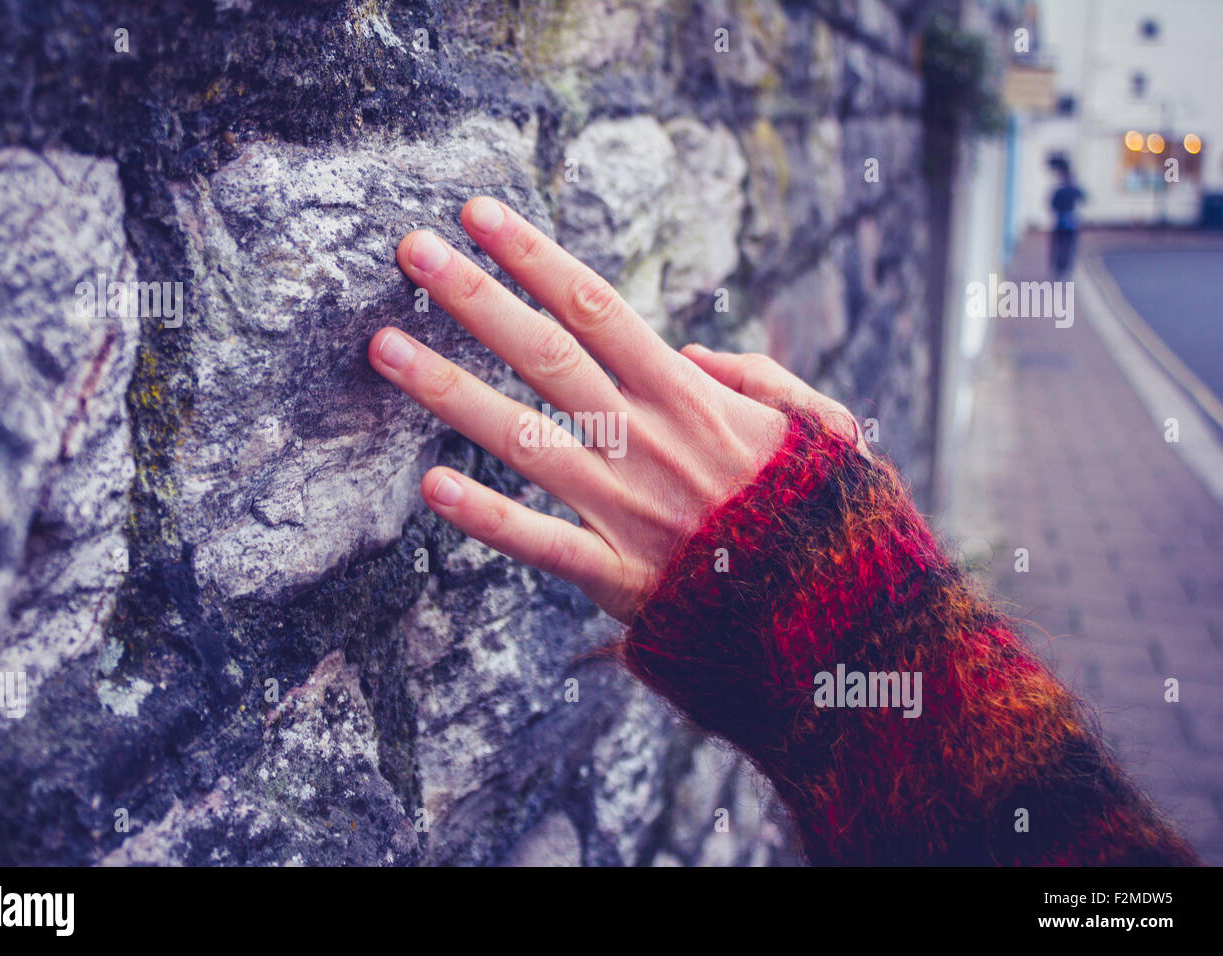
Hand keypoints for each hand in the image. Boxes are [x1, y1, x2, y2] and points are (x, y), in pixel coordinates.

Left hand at [369, 197, 863, 621]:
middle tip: (409, 250)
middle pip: (548, 355)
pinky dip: (486, 517)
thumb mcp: (820, 427)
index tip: (479, 216)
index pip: (599, 308)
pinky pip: (543, 544)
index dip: (535, 258)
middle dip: (474, 297)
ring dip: (448, 390)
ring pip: (525, 438)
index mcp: (693, 399)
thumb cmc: (824, 517)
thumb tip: (690, 351)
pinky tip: (430, 486)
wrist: (843, 621)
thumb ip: (759, 377)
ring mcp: (629, 509)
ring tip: (384, 348)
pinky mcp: (620, 579)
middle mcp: (650, 441)